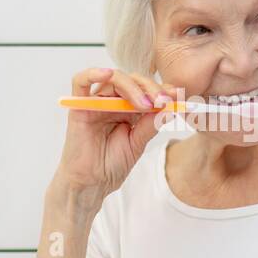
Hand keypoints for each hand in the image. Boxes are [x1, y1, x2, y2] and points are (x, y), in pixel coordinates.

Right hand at [54, 67, 176, 205]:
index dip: (162, 89)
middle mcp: (112, 101)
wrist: (92, 184)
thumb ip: (151, 123)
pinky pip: (80, 82)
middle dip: (151, 88)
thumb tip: (171, 106)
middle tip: (164, 101)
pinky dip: (93, 74)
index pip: (146, 89)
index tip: (178, 96)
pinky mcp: (78, 106)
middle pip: (133, 80)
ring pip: (114, 79)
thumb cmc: (111, 165)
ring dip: (133, 86)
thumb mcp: (138, 143)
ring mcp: (96, 102)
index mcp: (128, 109)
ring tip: (146, 104)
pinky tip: (107, 74)